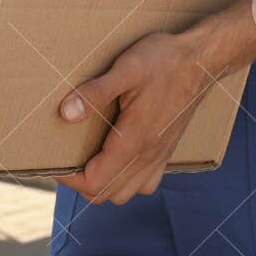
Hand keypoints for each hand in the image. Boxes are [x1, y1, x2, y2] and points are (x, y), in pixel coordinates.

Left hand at [55, 30, 222, 204]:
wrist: (202, 61)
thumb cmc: (165, 61)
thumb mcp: (127, 69)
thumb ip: (95, 93)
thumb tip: (66, 113)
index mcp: (134, 141)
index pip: (94, 182)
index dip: (68, 178)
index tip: (53, 162)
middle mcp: (148, 155)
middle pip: (107, 194)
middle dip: (81, 184)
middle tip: (66, 160)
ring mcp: (159, 156)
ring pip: (127, 193)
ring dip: (103, 185)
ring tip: (87, 161)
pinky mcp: (167, 150)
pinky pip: (146, 183)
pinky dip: (127, 181)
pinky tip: (117, 159)